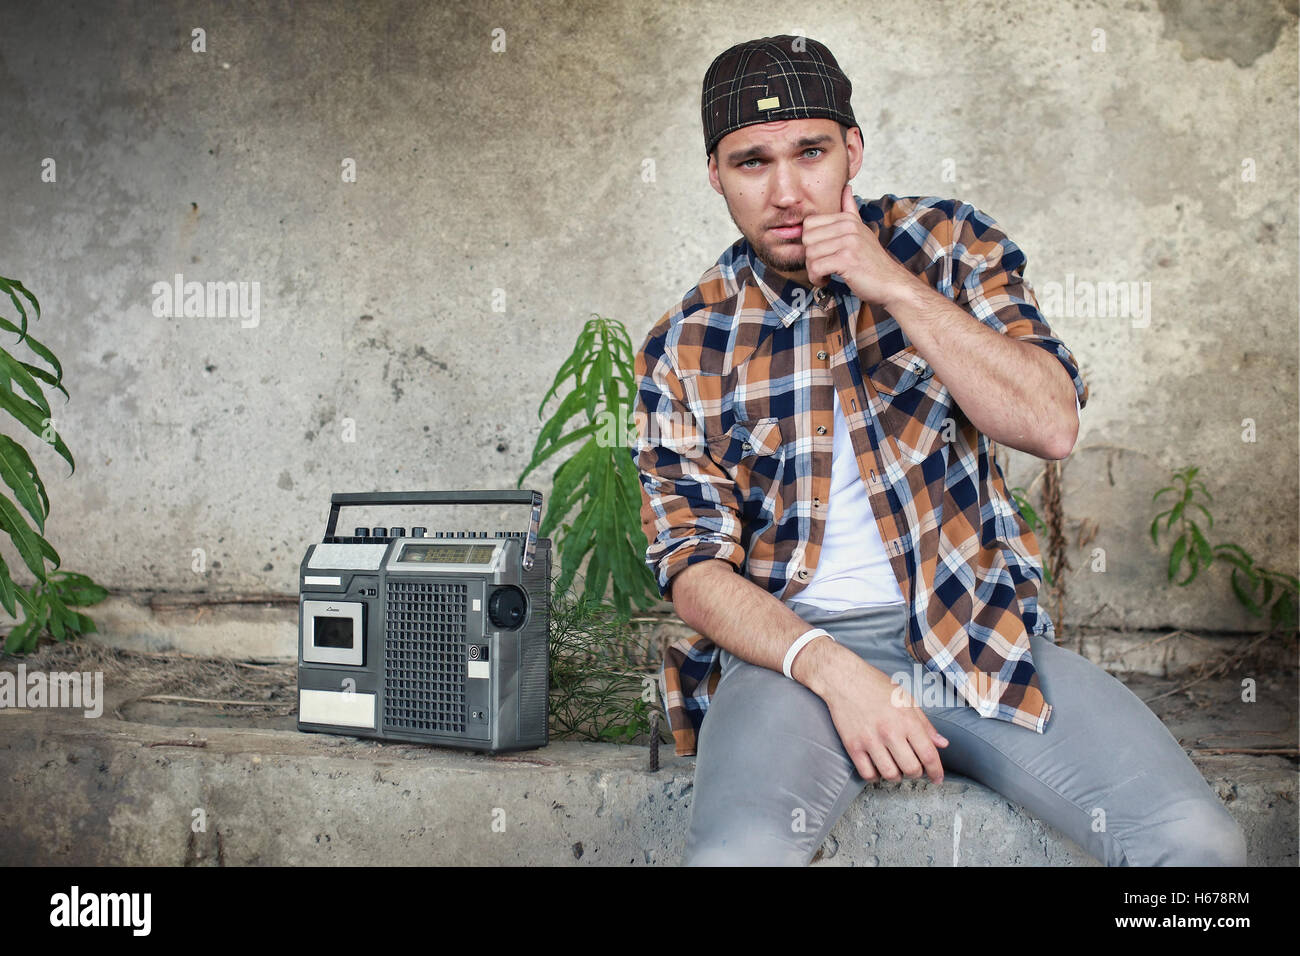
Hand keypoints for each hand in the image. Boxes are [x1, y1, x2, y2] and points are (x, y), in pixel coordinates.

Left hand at [801, 184, 918, 308]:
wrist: (891, 284)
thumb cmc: (872, 263)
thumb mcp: (862, 231)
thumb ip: (851, 210)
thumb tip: (847, 187)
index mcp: (848, 219)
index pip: (809, 223)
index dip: (810, 242)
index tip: (822, 254)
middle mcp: (848, 227)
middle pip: (806, 238)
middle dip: (810, 256)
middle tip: (823, 266)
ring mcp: (848, 242)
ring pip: (810, 254)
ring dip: (814, 270)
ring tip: (827, 274)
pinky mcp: (847, 259)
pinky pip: (816, 267)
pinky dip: (817, 279)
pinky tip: (827, 280)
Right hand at [813, 642, 948, 784]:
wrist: (843, 678)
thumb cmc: (875, 685)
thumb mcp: (906, 699)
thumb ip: (925, 724)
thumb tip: (942, 743)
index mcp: (907, 720)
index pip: (928, 755)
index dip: (937, 772)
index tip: (937, 778)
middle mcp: (890, 732)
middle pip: (911, 769)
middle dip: (917, 774)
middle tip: (914, 769)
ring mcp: (870, 740)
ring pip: (890, 774)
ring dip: (897, 776)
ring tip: (896, 768)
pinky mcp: (853, 745)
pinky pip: (867, 773)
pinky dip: (875, 776)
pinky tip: (877, 768)